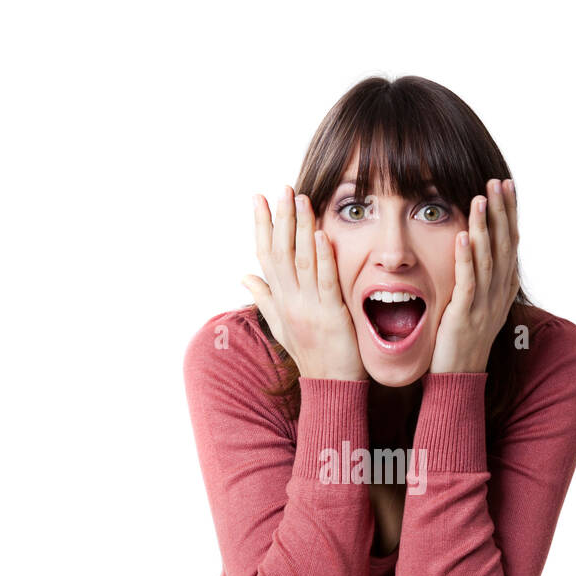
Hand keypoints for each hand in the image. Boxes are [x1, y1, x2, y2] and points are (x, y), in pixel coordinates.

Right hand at [242, 186, 366, 380]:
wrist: (330, 387)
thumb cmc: (311, 356)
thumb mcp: (282, 326)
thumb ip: (265, 299)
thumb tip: (244, 276)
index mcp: (279, 301)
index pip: (265, 256)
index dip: (262, 226)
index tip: (259, 198)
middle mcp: (290, 301)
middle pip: (281, 253)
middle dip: (281, 218)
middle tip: (282, 188)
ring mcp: (309, 308)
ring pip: (301, 262)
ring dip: (300, 229)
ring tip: (301, 200)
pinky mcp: (331, 316)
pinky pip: (325, 283)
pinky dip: (322, 258)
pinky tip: (321, 235)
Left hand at [428, 178, 519, 373]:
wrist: (459, 378)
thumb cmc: (462, 341)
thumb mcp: (478, 304)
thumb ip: (481, 277)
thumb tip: (478, 247)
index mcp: (503, 288)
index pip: (511, 242)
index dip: (510, 213)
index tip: (507, 185)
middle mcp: (499, 293)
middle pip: (504, 245)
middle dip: (502, 211)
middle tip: (499, 181)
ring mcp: (483, 305)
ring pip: (488, 259)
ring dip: (484, 227)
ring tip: (481, 198)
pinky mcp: (464, 315)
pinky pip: (468, 282)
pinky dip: (465, 258)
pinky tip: (461, 236)